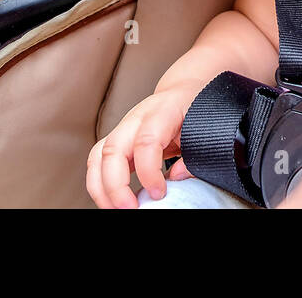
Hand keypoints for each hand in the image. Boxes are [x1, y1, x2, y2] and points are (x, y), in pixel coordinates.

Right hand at [86, 88, 193, 208]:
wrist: (182, 92)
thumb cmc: (193, 111)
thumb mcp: (204, 129)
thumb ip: (194, 156)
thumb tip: (176, 177)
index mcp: (162, 111)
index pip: (146, 141)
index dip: (148, 171)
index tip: (158, 193)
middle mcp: (136, 118)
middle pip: (113, 149)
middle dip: (116, 185)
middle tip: (130, 209)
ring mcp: (122, 128)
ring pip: (97, 156)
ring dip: (101, 188)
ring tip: (115, 209)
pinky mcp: (116, 140)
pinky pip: (97, 162)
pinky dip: (99, 185)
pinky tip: (111, 201)